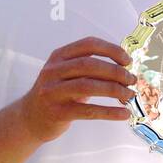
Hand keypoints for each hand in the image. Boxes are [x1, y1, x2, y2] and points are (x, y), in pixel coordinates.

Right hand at [18, 36, 136, 142]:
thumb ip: (90, 68)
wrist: (31, 118)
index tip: (127, 61)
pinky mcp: (57, 113)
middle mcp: (53, 71)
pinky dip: (110, 112)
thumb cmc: (58, 93)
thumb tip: (125, 68)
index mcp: (59, 56)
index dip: (111, 50)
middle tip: (132, 80)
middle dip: (116, 72)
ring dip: (115, 90)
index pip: (88, 45)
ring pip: (88, 86)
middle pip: (90, 65)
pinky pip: (88, 111)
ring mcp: (52, 92)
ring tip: (130, 95)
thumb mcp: (68, 74)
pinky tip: (124, 113)